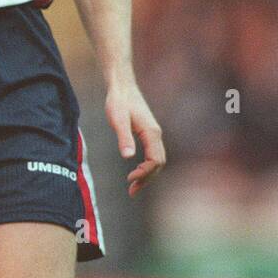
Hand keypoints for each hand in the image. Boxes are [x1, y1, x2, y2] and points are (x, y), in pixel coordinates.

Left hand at [105, 81, 165, 196]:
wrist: (122, 86)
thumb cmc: (118, 102)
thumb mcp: (118, 120)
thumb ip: (124, 138)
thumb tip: (128, 157)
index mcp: (151, 133)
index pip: (155, 160)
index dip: (144, 173)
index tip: (129, 179)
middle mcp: (156, 134)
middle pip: (159, 163)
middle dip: (147, 179)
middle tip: (131, 191)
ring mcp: (154, 134)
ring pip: (157, 160)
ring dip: (147, 175)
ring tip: (132, 187)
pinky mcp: (148, 133)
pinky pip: (153, 154)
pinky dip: (146, 167)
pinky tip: (135, 172)